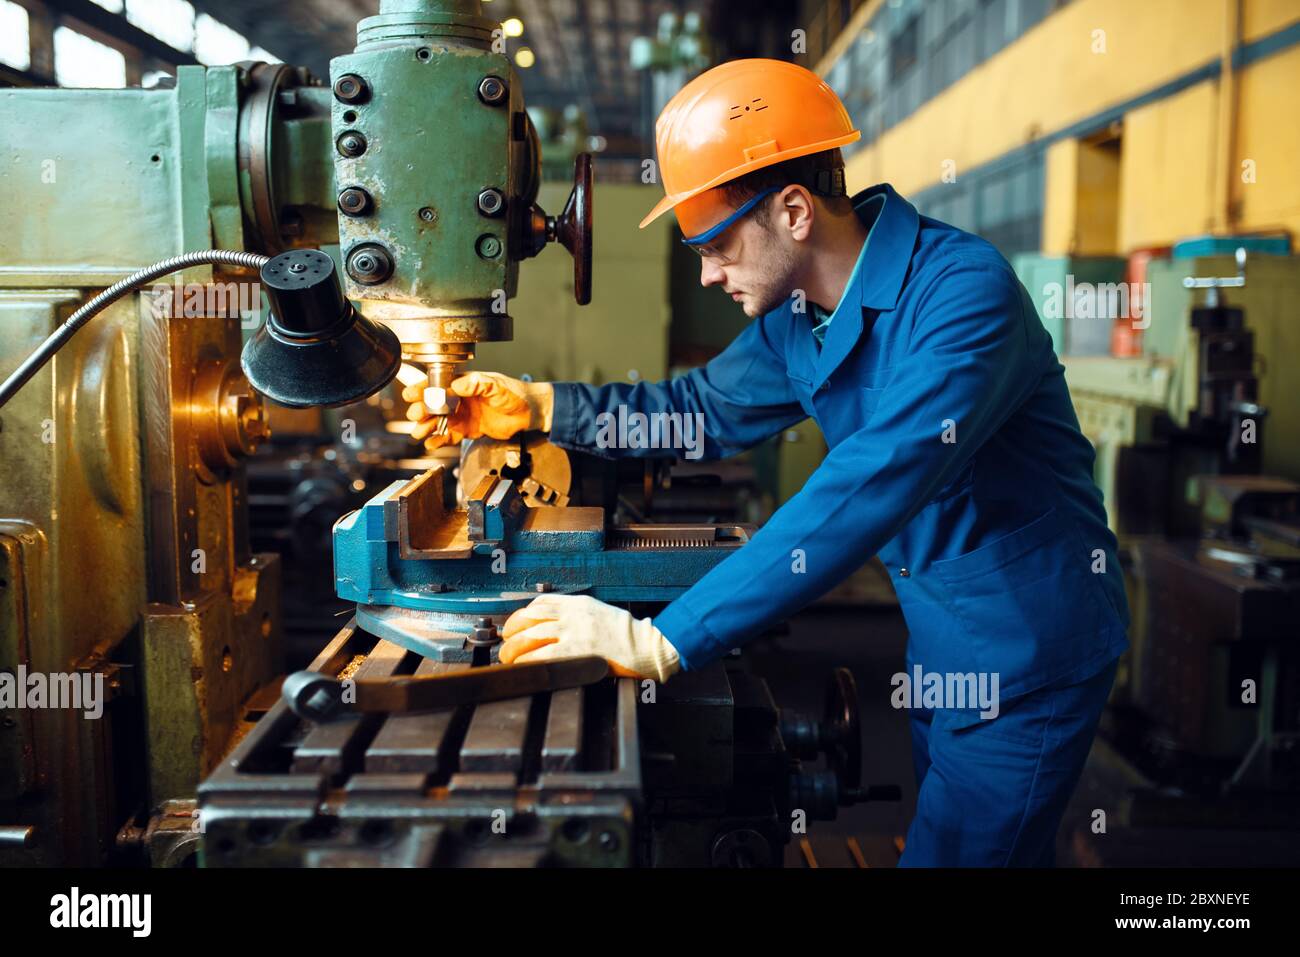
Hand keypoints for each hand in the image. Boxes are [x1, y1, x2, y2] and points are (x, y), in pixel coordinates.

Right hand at [403, 371, 553, 451]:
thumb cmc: (515, 394)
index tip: (411, 394)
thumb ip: (478, 384)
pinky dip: (439, 440)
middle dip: (422, 410)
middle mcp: (460, 399)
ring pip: (439, 421)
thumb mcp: (496, 386)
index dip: (423, 389)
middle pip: (435, 404)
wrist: (529, 413)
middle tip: (415, 416)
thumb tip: (458, 384)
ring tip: (419, 432)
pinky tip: (431, 443)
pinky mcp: (468, 430)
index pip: (439, 385)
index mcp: (464, 384)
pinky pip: (450, 435)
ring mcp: (463, 415)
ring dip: (427, 426)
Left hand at [500, 594, 681, 682]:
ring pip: (532, 635)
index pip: (541, 602)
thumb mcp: (600, 614)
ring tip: (508, 658)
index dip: (522, 615)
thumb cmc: (628, 635)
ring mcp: (575, 632)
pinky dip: (527, 660)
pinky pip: (543, 655)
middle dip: (512, 630)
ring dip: (514, 648)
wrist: (647, 645)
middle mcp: (574, 614)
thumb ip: (577, 617)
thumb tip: (551, 628)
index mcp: (579, 603)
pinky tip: (522, 666)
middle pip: (530, 617)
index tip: (515, 625)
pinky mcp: (577, 651)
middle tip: (505, 644)